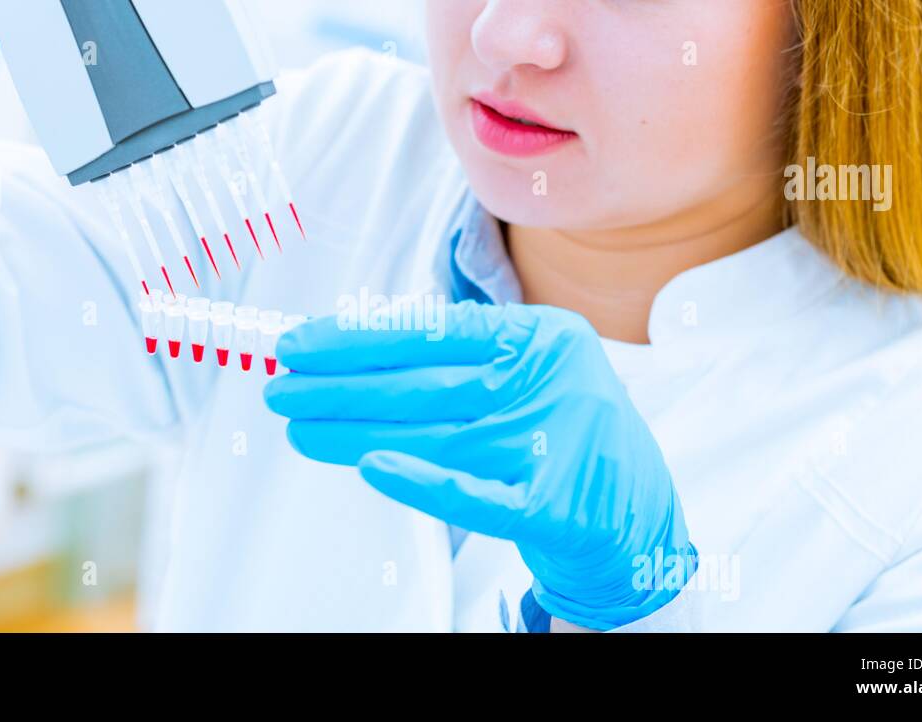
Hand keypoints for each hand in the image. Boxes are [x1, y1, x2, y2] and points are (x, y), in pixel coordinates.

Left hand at [264, 301, 697, 629]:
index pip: (435, 332)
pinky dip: (424, 481)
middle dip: (342, 387)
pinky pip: (477, 495)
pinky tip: (373, 467)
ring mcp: (557, 444)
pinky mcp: (556, 506)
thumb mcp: (531, 375)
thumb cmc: (567, 437)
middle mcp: (551, 383)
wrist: (637, 516)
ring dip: (357, 433)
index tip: (302, 345)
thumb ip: (464, 362)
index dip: (361, 340)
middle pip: (426, 385)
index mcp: (543, 338)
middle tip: (283, 388)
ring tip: (300, 428)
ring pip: (436, 436)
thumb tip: (360, 358)